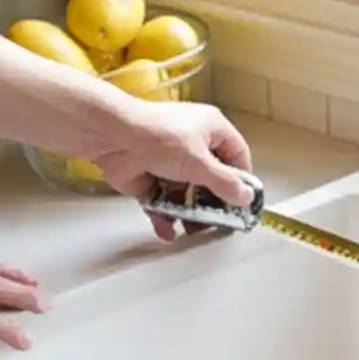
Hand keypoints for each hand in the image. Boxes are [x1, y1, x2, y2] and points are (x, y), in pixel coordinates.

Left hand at [90, 101, 253, 240]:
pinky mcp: (149, 176)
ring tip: (192, 229)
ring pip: (187, 192)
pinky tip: (169, 230)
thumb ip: (226, 184)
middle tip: (218, 220)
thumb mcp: (201, 163)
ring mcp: (169, 160)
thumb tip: (246, 197)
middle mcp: (191, 142)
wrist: (113, 138)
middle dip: (213, 202)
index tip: (242, 201)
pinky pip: (163, 200)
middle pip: (211, 177)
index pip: (237, 155)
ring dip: (189, 212)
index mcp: (211, 128)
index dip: (241, 179)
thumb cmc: (159, 136)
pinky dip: (165, 216)